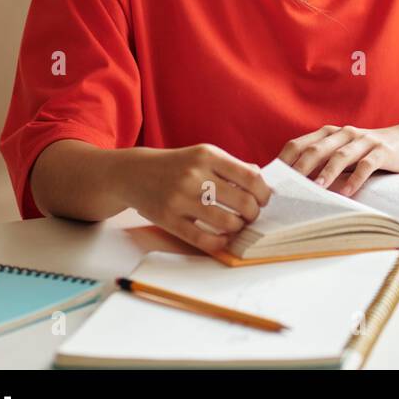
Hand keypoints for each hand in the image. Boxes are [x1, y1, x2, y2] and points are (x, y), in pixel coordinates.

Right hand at [119, 145, 272, 252]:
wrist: (135, 173)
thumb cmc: (178, 165)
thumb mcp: (204, 155)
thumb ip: (233, 166)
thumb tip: (262, 181)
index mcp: (208, 155)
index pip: (252, 178)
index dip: (264, 194)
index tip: (263, 199)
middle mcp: (195, 175)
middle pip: (243, 202)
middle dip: (254, 213)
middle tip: (250, 215)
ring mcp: (180, 198)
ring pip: (227, 223)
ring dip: (238, 227)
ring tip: (235, 224)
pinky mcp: (168, 219)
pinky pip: (203, 240)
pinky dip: (220, 243)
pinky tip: (222, 238)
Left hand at [279, 124, 398, 196]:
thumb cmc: (367, 153)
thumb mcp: (342, 154)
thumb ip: (321, 163)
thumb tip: (291, 185)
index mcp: (329, 134)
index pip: (300, 144)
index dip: (285, 160)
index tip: (273, 179)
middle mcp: (344, 133)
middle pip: (317, 148)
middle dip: (301, 166)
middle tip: (288, 185)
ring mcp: (364, 141)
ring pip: (341, 155)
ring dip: (327, 172)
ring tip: (316, 188)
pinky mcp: (383, 151)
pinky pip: (367, 164)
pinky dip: (356, 178)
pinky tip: (347, 192)